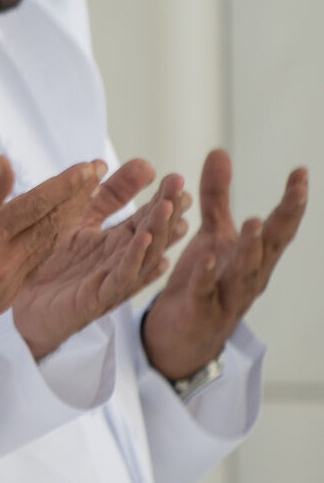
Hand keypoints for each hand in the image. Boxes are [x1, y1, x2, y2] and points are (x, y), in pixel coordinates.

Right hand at [0, 157, 103, 333]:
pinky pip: (36, 263)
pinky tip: (59, 228)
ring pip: (47, 244)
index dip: (63, 185)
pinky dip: (52, 240)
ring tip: (87, 193)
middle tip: (98, 169)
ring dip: (70, 217)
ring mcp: (7, 284)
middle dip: (77, 194)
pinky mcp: (6, 299)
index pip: (32, 206)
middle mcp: (2, 264)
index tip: (86, 167)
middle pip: (50, 223)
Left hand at [12, 166, 187, 359]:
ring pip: (142, 256)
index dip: (162, 200)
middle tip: (183, 187)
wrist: (21, 305)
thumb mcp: (81, 218)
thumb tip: (143, 163)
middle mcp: (118, 262)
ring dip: (158, 232)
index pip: (145, 218)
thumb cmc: (52, 263)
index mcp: (116, 243)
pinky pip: (120, 279)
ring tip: (169, 208)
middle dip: (167, 212)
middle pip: (150, 235)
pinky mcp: (94, 299)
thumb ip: (110, 194)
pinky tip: (147, 242)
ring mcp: (109, 281)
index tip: (179, 178)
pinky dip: (134, 259)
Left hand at [142, 150, 307, 380]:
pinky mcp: (201, 310)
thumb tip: (219, 150)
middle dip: (285, 219)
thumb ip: (216, 196)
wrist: (181, 332)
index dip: (292, 201)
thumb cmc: (205, 278)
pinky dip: (206, 274)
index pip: (279, 226)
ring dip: (252, 248)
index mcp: (255, 256)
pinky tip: (205, 256)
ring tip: (256, 222)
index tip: (301, 172)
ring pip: (245, 271)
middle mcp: (250, 276)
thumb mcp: (212, 233)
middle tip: (297, 192)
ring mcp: (228, 295)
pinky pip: (204, 291)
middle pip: (272, 247)